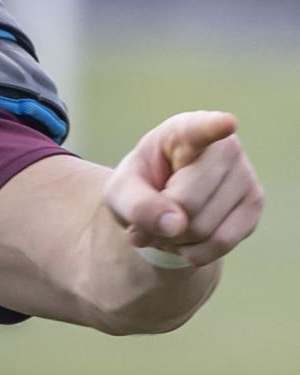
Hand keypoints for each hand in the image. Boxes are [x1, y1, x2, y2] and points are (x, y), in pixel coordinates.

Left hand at [104, 110, 262, 267]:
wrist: (160, 205)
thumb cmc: (140, 187)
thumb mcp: (121, 193)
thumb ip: (138, 206)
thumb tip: (176, 225)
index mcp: (183, 131)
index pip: (201, 128)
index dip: (214, 127)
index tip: (226, 123)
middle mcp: (224, 147)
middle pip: (188, 203)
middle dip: (162, 222)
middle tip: (152, 214)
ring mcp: (245, 174)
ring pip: (205, 229)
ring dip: (176, 240)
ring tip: (168, 223)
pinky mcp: (254, 204)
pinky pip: (222, 243)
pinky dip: (195, 251)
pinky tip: (186, 238)